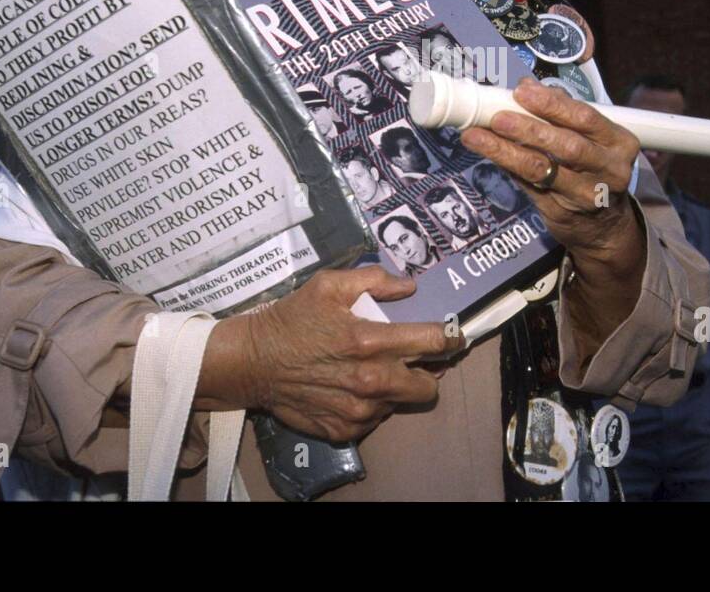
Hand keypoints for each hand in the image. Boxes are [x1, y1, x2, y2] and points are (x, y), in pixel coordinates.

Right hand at [201, 266, 462, 442]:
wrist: (253, 362)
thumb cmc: (292, 319)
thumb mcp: (328, 285)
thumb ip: (373, 279)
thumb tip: (409, 286)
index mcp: (370, 342)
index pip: (432, 343)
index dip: (451, 339)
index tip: (456, 337)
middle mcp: (370, 380)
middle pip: (429, 386)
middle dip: (429, 372)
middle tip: (416, 359)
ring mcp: (359, 410)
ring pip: (402, 403)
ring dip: (397, 387)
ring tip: (378, 371)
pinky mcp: (345, 429)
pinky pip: (376, 418)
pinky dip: (373, 404)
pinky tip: (354, 387)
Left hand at [460, 78, 643, 265]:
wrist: (603, 225)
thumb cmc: (593, 169)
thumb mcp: (591, 139)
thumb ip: (561, 113)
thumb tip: (527, 86)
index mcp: (618, 142)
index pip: (585, 117)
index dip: (551, 104)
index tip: (522, 92)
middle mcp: (608, 170)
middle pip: (567, 146)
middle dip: (528, 129)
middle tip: (498, 117)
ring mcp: (585, 195)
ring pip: (542, 170)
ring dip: (506, 151)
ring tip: (478, 136)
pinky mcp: (561, 213)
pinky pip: (528, 186)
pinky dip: (506, 167)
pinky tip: (488, 154)